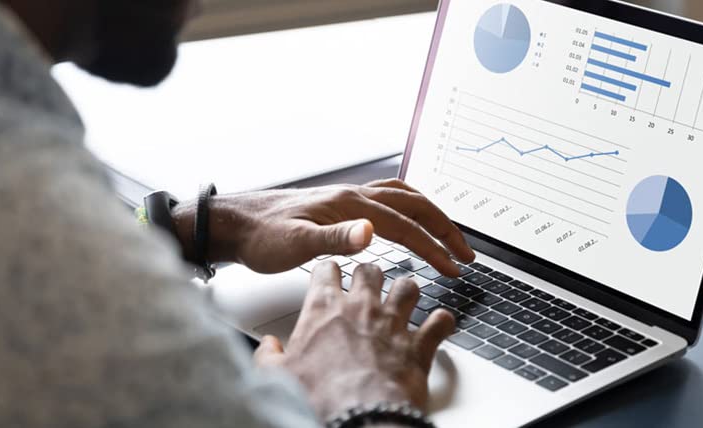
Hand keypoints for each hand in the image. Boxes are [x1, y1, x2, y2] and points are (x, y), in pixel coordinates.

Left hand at [172, 179, 475, 276]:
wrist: (236, 223)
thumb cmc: (262, 237)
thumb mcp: (295, 244)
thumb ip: (334, 239)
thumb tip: (371, 233)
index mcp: (350, 204)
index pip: (406, 225)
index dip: (434, 247)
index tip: (454, 268)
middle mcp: (354, 195)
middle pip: (414, 205)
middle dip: (445, 229)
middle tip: (466, 255)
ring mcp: (349, 196)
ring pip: (404, 197)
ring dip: (432, 215)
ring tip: (450, 237)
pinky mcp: (341, 203)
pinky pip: (388, 197)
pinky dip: (410, 207)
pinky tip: (409, 220)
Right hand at [253, 262, 454, 418]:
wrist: (360, 419)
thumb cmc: (321, 398)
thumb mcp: (278, 377)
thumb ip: (269, 357)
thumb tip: (267, 347)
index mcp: (325, 309)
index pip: (326, 269)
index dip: (329, 271)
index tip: (330, 275)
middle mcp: (362, 308)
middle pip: (370, 269)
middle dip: (370, 274)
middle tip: (368, 285)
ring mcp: (394, 323)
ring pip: (408, 286)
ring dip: (407, 292)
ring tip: (404, 299)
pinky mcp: (420, 345)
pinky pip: (440, 321)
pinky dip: (442, 323)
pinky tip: (439, 325)